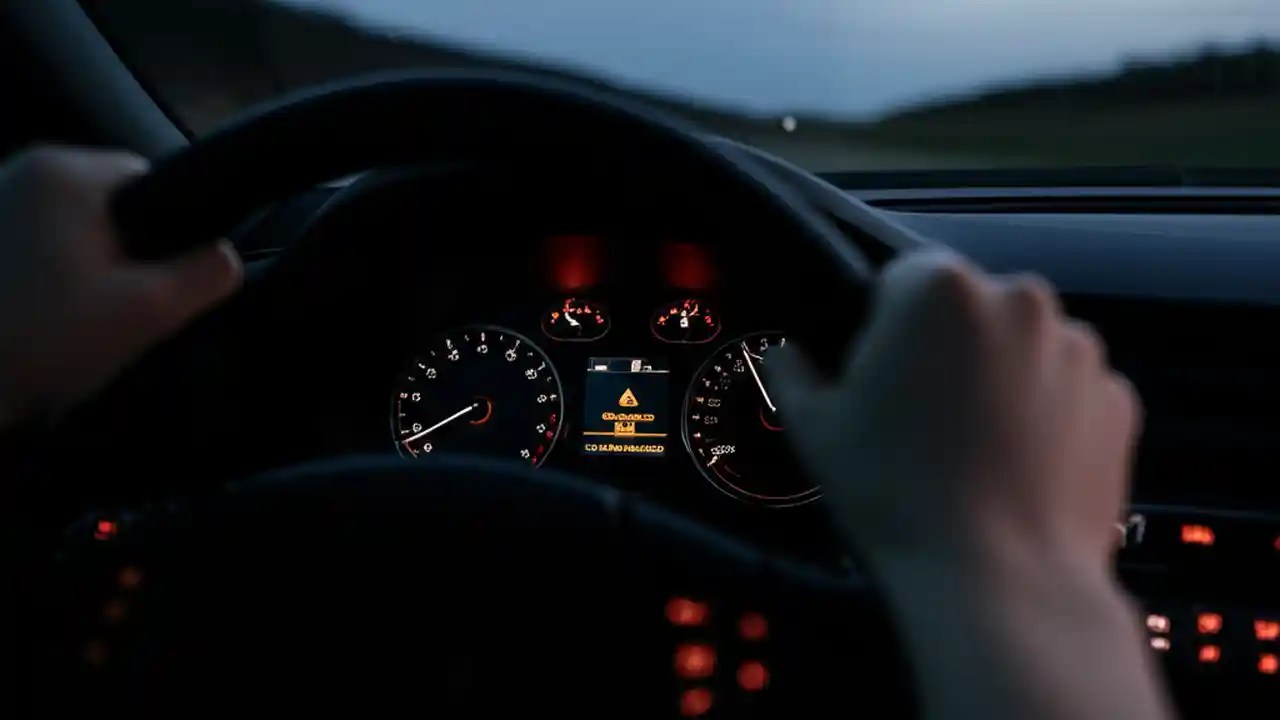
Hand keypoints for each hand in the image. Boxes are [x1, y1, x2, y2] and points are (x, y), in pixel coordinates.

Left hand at [0, 147, 241, 426]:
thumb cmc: (43, 340)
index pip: (153, 183)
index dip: (168, 236)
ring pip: (76, 225)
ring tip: (73, 312)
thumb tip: (227, 258)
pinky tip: (42, 311)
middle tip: (113, 305)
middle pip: (113, 205)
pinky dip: (50, 272)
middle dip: (123, 253)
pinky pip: (40, 240)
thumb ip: (205, 277)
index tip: (151, 282)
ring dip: (86, 264)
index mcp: (66, 172)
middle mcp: (25, 169)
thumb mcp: (147, 314)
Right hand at [769, 250, 1139, 582]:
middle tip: (921, 417)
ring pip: (1020, 347)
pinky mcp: (1117, 400)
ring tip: (969, 449)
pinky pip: (1067, 391)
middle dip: (945, 348)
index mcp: (939, 288)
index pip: (900, 277)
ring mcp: (1079, 350)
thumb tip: (787, 355)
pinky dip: (1044, 415)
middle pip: (967, 308)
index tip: (879, 376)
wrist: (1001, 580)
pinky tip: (1012, 465)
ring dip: (997, 378)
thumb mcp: (815, 429)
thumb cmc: (900, 496)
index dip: (882, 328)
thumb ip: (790, 371)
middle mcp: (1020, 300)